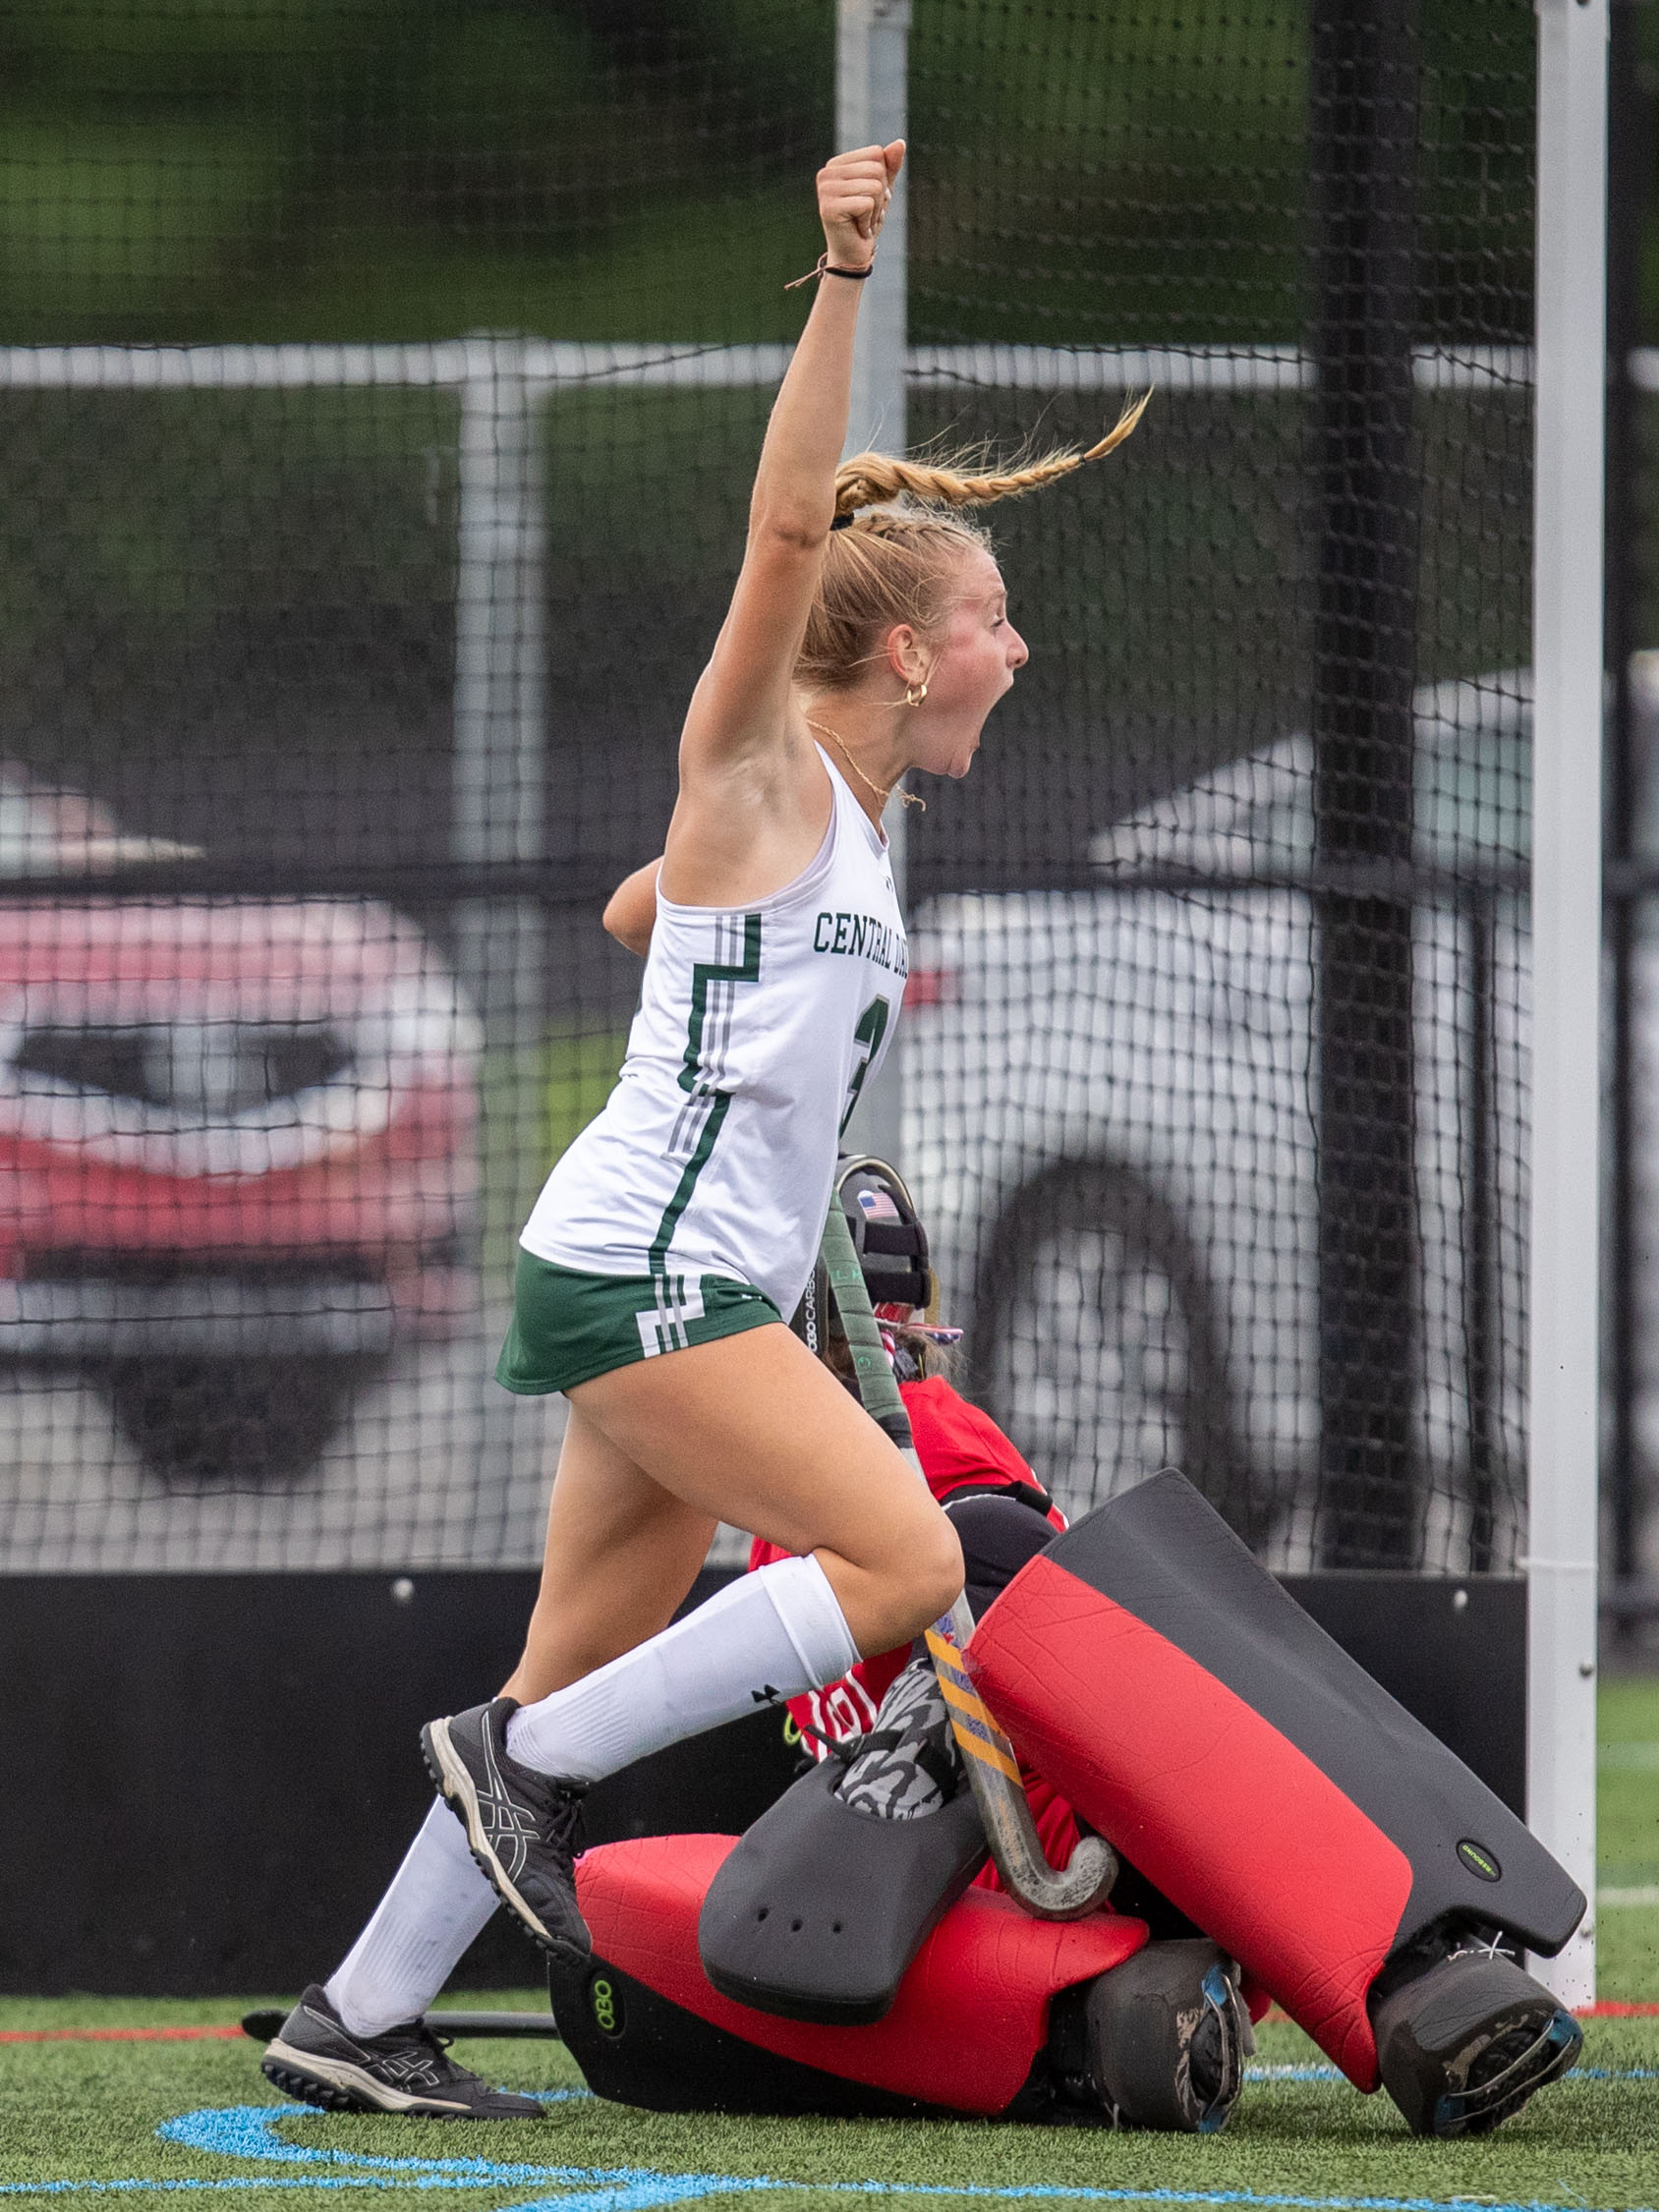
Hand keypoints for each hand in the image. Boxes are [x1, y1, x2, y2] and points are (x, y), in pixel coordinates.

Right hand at [817, 141, 903, 270]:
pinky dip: (869, 220)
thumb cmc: (865, 221)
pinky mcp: (829, 207)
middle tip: (867, 213)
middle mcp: (826, 173)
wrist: (852, 256)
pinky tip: (858, 228)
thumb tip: (900, 143)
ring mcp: (825, 190)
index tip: (870, 198)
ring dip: (875, 209)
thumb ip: (889, 166)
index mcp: (836, 164)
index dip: (882, 177)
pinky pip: (867, 203)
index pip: (876, 153)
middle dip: (880, 195)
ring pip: (874, 186)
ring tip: (862, 221)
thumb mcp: (882, 190)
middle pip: (876, 169)